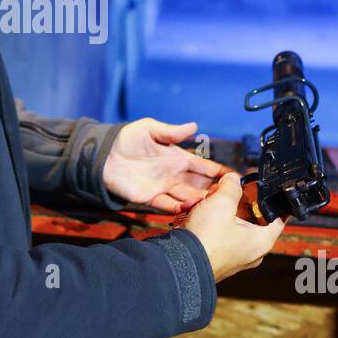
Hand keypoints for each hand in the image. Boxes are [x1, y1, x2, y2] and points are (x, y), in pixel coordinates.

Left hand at [102, 117, 232, 213]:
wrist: (103, 156)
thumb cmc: (126, 139)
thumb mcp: (149, 129)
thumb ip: (171, 131)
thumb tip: (194, 126)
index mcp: (177, 157)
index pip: (203, 166)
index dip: (218, 172)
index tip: (235, 177)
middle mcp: (174, 174)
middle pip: (199, 185)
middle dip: (214, 191)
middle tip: (230, 197)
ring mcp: (163, 187)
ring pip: (187, 197)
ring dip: (199, 202)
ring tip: (212, 206)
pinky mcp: (150, 198)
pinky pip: (167, 206)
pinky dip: (177, 208)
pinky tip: (188, 210)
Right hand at [176, 170, 285, 281]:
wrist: (179, 264)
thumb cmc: (205, 241)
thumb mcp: (221, 202)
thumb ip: (231, 186)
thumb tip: (232, 179)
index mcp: (261, 241)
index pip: (277, 217)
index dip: (269, 200)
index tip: (263, 191)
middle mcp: (250, 252)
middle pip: (246, 217)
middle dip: (230, 201)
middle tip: (219, 193)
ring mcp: (232, 257)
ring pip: (226, 224)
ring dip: (212, 210)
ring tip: (197, 204)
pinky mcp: (215, 258)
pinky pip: (213, 235)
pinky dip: (203, 223)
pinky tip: (189, 215)